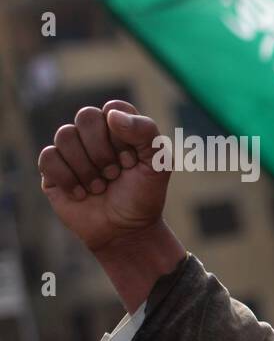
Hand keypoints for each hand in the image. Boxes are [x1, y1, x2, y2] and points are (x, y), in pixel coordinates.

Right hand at [37, 101, 169, 252]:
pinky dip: (68, 178)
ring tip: (100, 187)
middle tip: (115, 174)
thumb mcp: (158, 165)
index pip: (113, 109)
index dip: (122, 135)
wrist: (126, 231)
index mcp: (121, 128)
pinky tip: (82, 194)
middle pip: (85, 116)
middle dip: (103, 150)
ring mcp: (72, 151)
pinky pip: (49, 157)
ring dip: (87, 167)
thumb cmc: (143, 196)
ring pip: (65, 134)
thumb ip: (146, 132)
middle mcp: (94, 135)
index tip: (132, 161)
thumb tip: (110, 115)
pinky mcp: (53, 169)